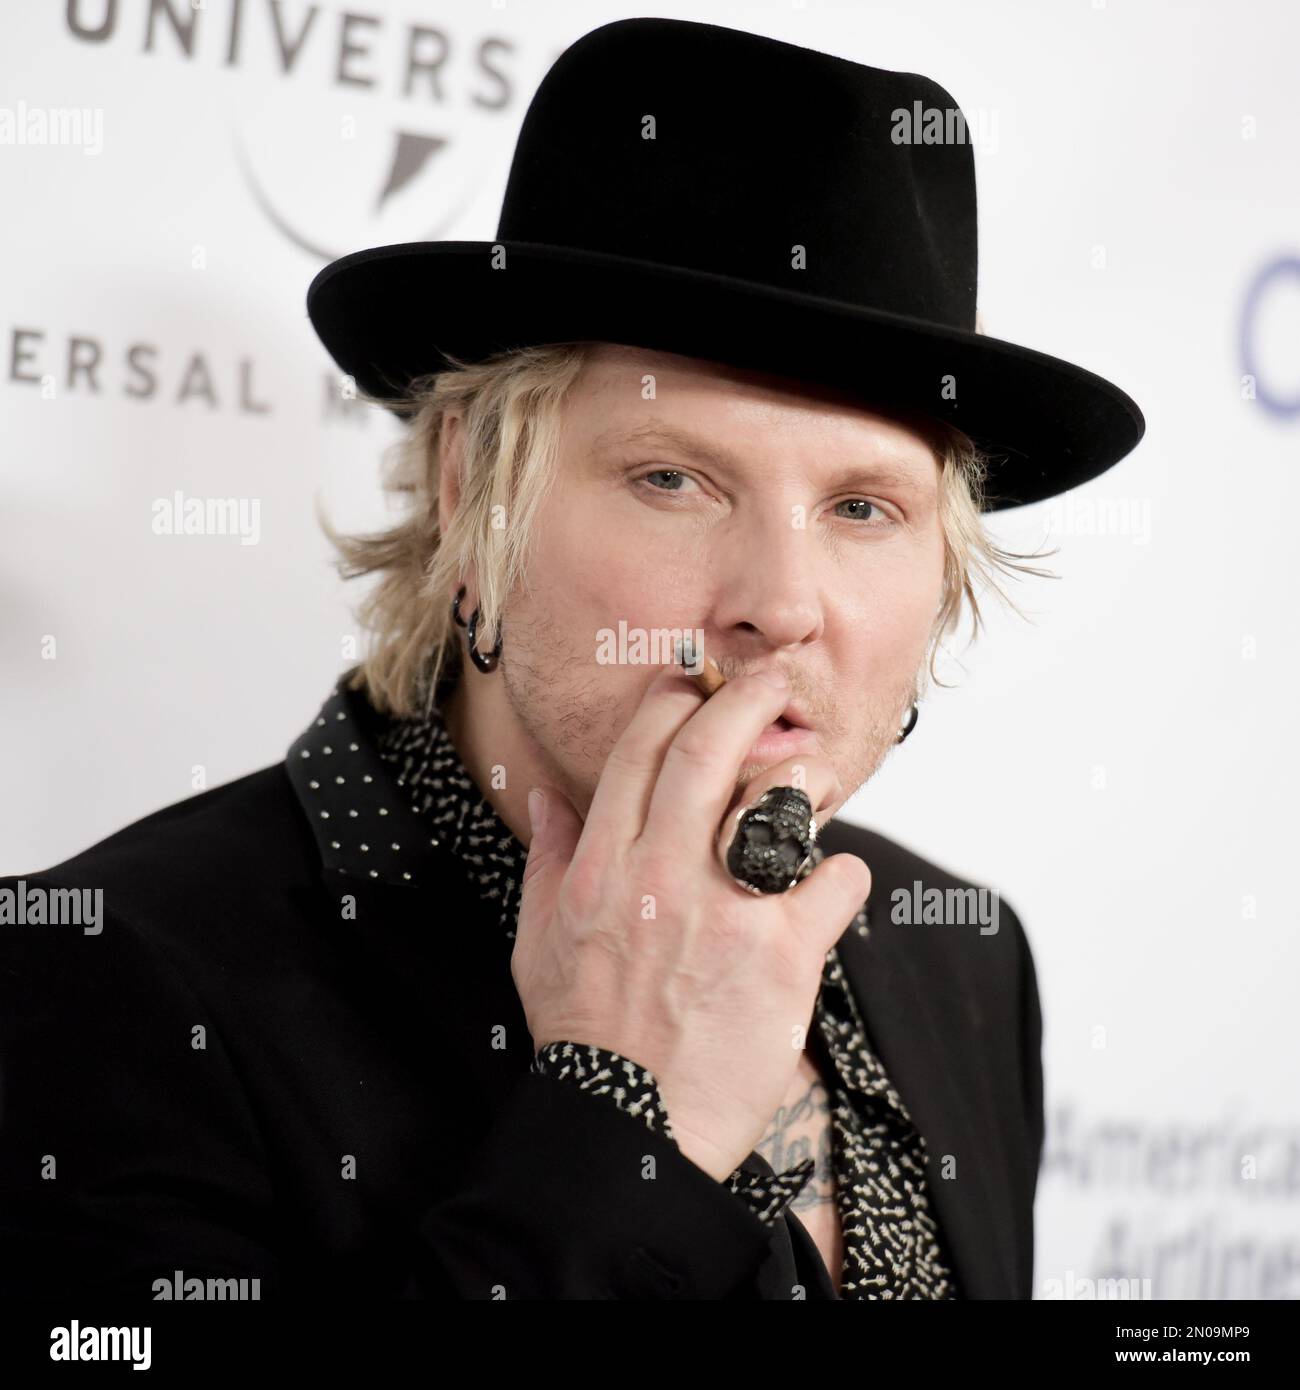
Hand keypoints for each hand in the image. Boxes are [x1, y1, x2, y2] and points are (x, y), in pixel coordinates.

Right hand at [513, 663, 871, 1182]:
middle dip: (747, 697)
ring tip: (807, 783)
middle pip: (710, 751)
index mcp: (603, 867)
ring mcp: (726, 912)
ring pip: (778, 801)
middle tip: (774, 679)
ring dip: (799, 781)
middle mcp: (662, 876)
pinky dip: (839, 873)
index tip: (694, 681)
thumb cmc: (585, 1033)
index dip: (674, 699)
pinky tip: (825, 887)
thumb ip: (549, 858)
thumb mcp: (538, 940)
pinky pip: (836, 878)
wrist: (630, 1126)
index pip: (641, 750)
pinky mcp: (785, 956)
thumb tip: (550, 795)